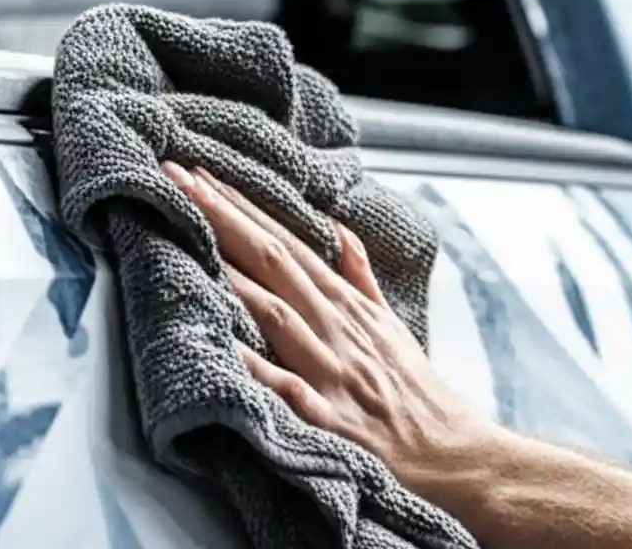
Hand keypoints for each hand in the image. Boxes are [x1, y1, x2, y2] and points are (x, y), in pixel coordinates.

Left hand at [159, 162, 497, 488]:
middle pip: (274, 261)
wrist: (452, 455)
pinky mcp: (329, 418)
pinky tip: (220, 345)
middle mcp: (337, 327)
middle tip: (178, 179)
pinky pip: (286, 387)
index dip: (243, 208)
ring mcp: (332, 370)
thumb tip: (336, 227)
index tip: (201, 176)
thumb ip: (359, 275)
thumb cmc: (415, 392)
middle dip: (224, 219)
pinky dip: (255, 365)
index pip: (288, 243)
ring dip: (230, 272)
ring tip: (186, 236)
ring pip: (275, 311)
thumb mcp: (390, 323)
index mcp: (347, 304)